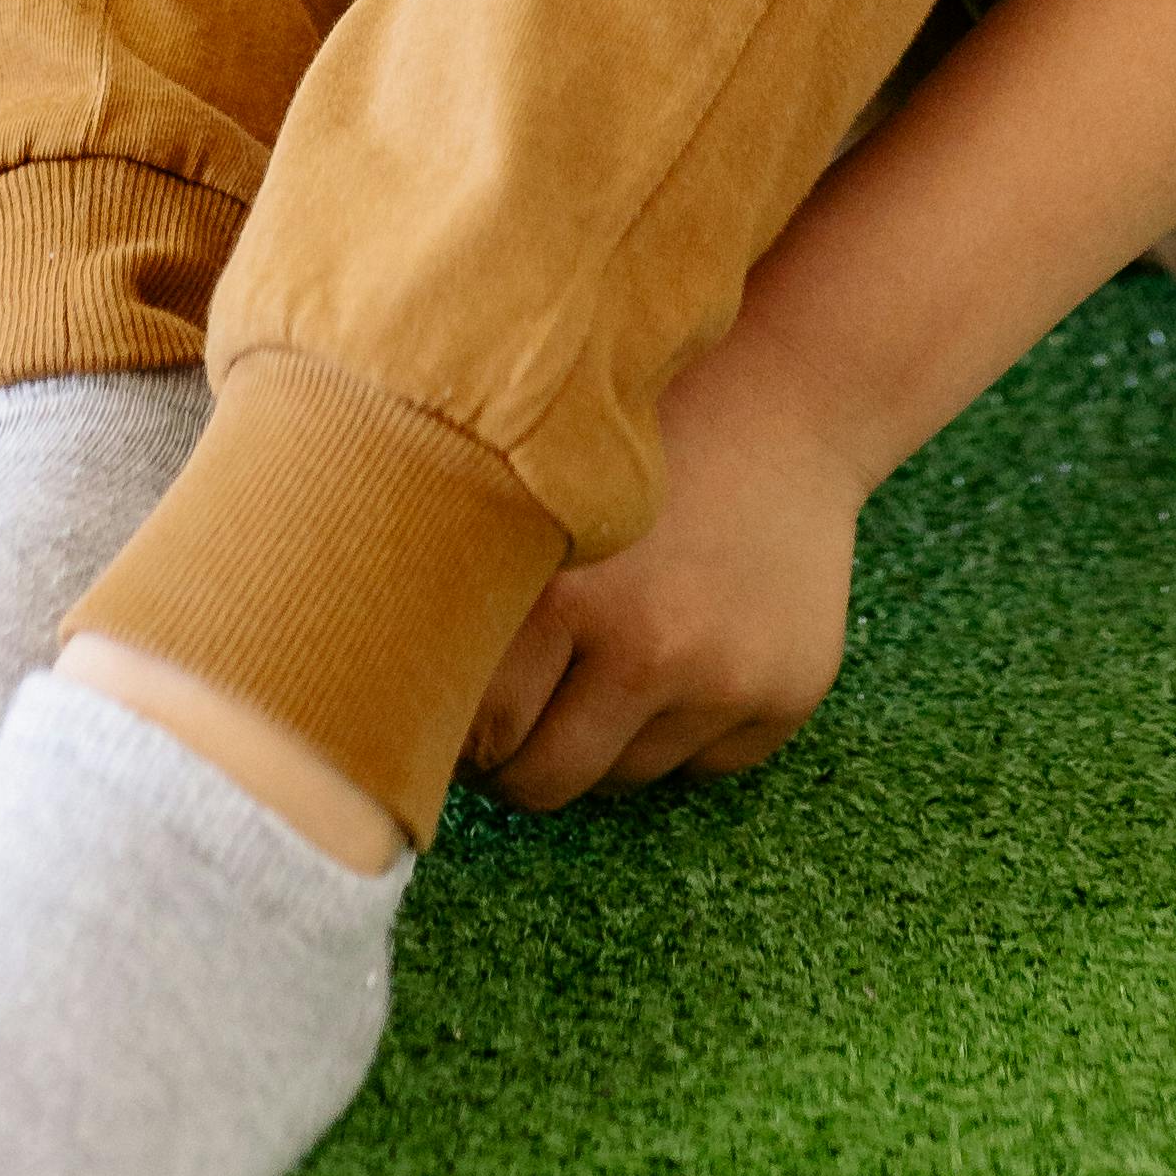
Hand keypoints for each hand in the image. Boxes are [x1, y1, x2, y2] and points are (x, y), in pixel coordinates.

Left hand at [463, 316, 866, 809]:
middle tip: (516, 702)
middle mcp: (652, 645)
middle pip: (545, 781)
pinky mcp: (787, 694)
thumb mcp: (543, 491)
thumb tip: (387, 696)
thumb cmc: (639, 436)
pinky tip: (686, 646)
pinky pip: (700, 768)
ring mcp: (727, 678)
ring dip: (600, 740)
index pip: (477, 734)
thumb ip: (475, 583)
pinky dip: (680, 731)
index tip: (451, 698)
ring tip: (609, 648)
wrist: (787, 394)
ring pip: (622, 781)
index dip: (455, 726)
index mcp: (569, 592)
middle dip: (517, 755)